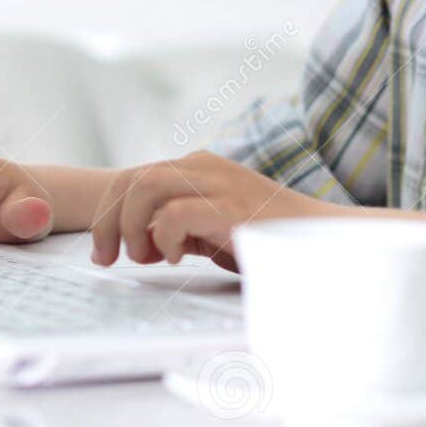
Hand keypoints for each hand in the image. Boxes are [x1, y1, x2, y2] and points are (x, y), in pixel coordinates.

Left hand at [89, 150, 326, 269]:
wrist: (321, 244)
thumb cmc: (265, 241)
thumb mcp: (209, 228)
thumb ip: (174, 224)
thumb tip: (132, 240)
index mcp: (195, 168)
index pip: (130, 177)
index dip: (106, 214)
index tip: (104, 253)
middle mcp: (203, 167)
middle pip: (129, 179)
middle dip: (107, 222)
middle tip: (108, 259)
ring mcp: (219, 183)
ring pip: (144, 186)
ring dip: (131, 227)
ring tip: (146, 257)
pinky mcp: (232, 207)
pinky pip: (174, 213)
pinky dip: (163, 237)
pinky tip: (179, 258)